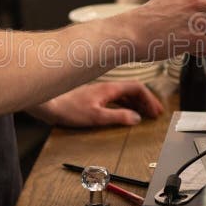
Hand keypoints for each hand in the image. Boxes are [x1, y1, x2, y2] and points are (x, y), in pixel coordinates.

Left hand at [30, 82, 163, 127]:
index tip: (156, 110)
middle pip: (133, 90)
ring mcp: (100, 91)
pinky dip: (126, 105)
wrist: (49, 105)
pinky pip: (116, 98)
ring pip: (124, 94)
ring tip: (144, 114)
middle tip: (155, 113)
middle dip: (146, 100)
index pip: (137, 88)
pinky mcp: (94, 97)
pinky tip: (125, 113)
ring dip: (137, 103)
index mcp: (110, 88)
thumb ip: (118, 117)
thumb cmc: (68, 109)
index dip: (150, 99)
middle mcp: (106, 87)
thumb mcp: (96, 117)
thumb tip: (136, 118)